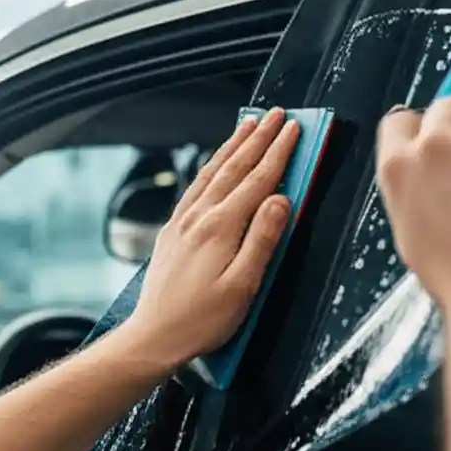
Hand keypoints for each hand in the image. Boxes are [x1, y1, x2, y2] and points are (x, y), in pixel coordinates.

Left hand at [124, 108, 300, 365]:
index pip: (258, 180)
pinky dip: (211, 166)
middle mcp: (199, 217)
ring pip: (212, 172)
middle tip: (277, 115)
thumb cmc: (202, 320)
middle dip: (259, 138)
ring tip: (249, 124)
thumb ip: (263, 240)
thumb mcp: (243, 286)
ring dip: (234, 145)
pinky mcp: (172, 231)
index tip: (295, 129)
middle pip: (235, 168)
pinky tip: (216, 163)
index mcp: (221, 228)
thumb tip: (281, 201)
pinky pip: (196, 186)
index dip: (279, 153)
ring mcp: (182, 222)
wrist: (154, 336)